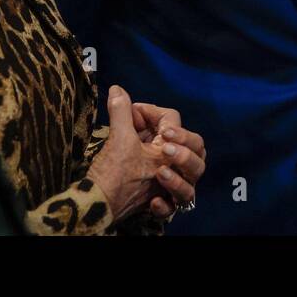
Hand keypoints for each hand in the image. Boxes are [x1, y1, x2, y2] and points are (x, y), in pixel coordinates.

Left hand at [87, 86, 205, 222]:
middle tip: (165, 149)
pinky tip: (153, 201)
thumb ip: (120, 112)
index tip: (148, 122)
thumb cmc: (109, 168)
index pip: (179, 125)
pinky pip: (174, 208)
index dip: (167, 121)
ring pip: (193, 182)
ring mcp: (169, 186)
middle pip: (198, 153)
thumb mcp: (117, 138)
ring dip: (179, 178)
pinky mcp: (161, 204)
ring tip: (160, 173)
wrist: (98, 203)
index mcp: (163, 144)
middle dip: (186, 149)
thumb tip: (116, 88)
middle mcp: (172, 164)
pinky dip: (166, 205)